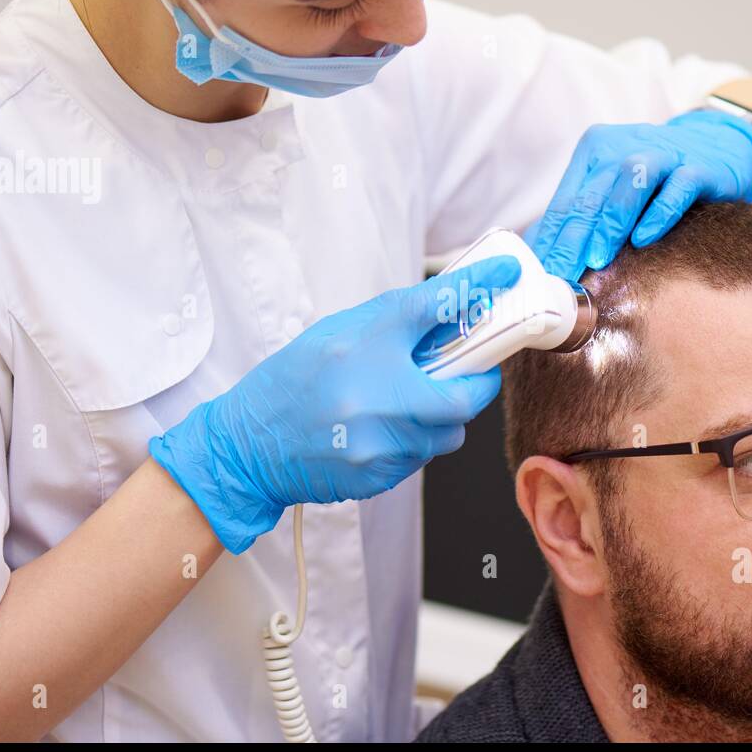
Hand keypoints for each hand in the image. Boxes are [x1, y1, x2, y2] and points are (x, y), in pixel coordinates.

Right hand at [148, 254, 521, 552]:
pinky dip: (413, 440)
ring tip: (400, 403)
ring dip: (439, 416)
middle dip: (471, 384)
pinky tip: (378, 429)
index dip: (476, 288)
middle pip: (466, 394)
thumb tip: (454, 308)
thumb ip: (401, 321)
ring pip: (448, 432)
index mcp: (364, 346)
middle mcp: (376, 396)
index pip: (434, 306)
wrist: (248, 445)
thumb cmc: (293, 383)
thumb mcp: (342, 333)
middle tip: (460, 371)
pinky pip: (422, 456)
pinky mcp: (379, 476)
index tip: (504, 275)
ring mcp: (380, 443)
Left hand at [526, 109, 751, 280]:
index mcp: (595, 152)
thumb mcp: (614, 188)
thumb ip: (582, 216)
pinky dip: (658, 213)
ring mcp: (662, 155)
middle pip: (591, 197)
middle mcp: (623, 148)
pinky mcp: (697, 167)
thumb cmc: (657, 178)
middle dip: (572, 240)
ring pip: (627, 186)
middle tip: (560, 276)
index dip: (550, 240)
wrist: (720, 146)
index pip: (565, 202)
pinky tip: (644, 239)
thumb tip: (543, 256)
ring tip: (596, 260)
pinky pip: (675, 189)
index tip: (540, 276)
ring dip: (610, 225)